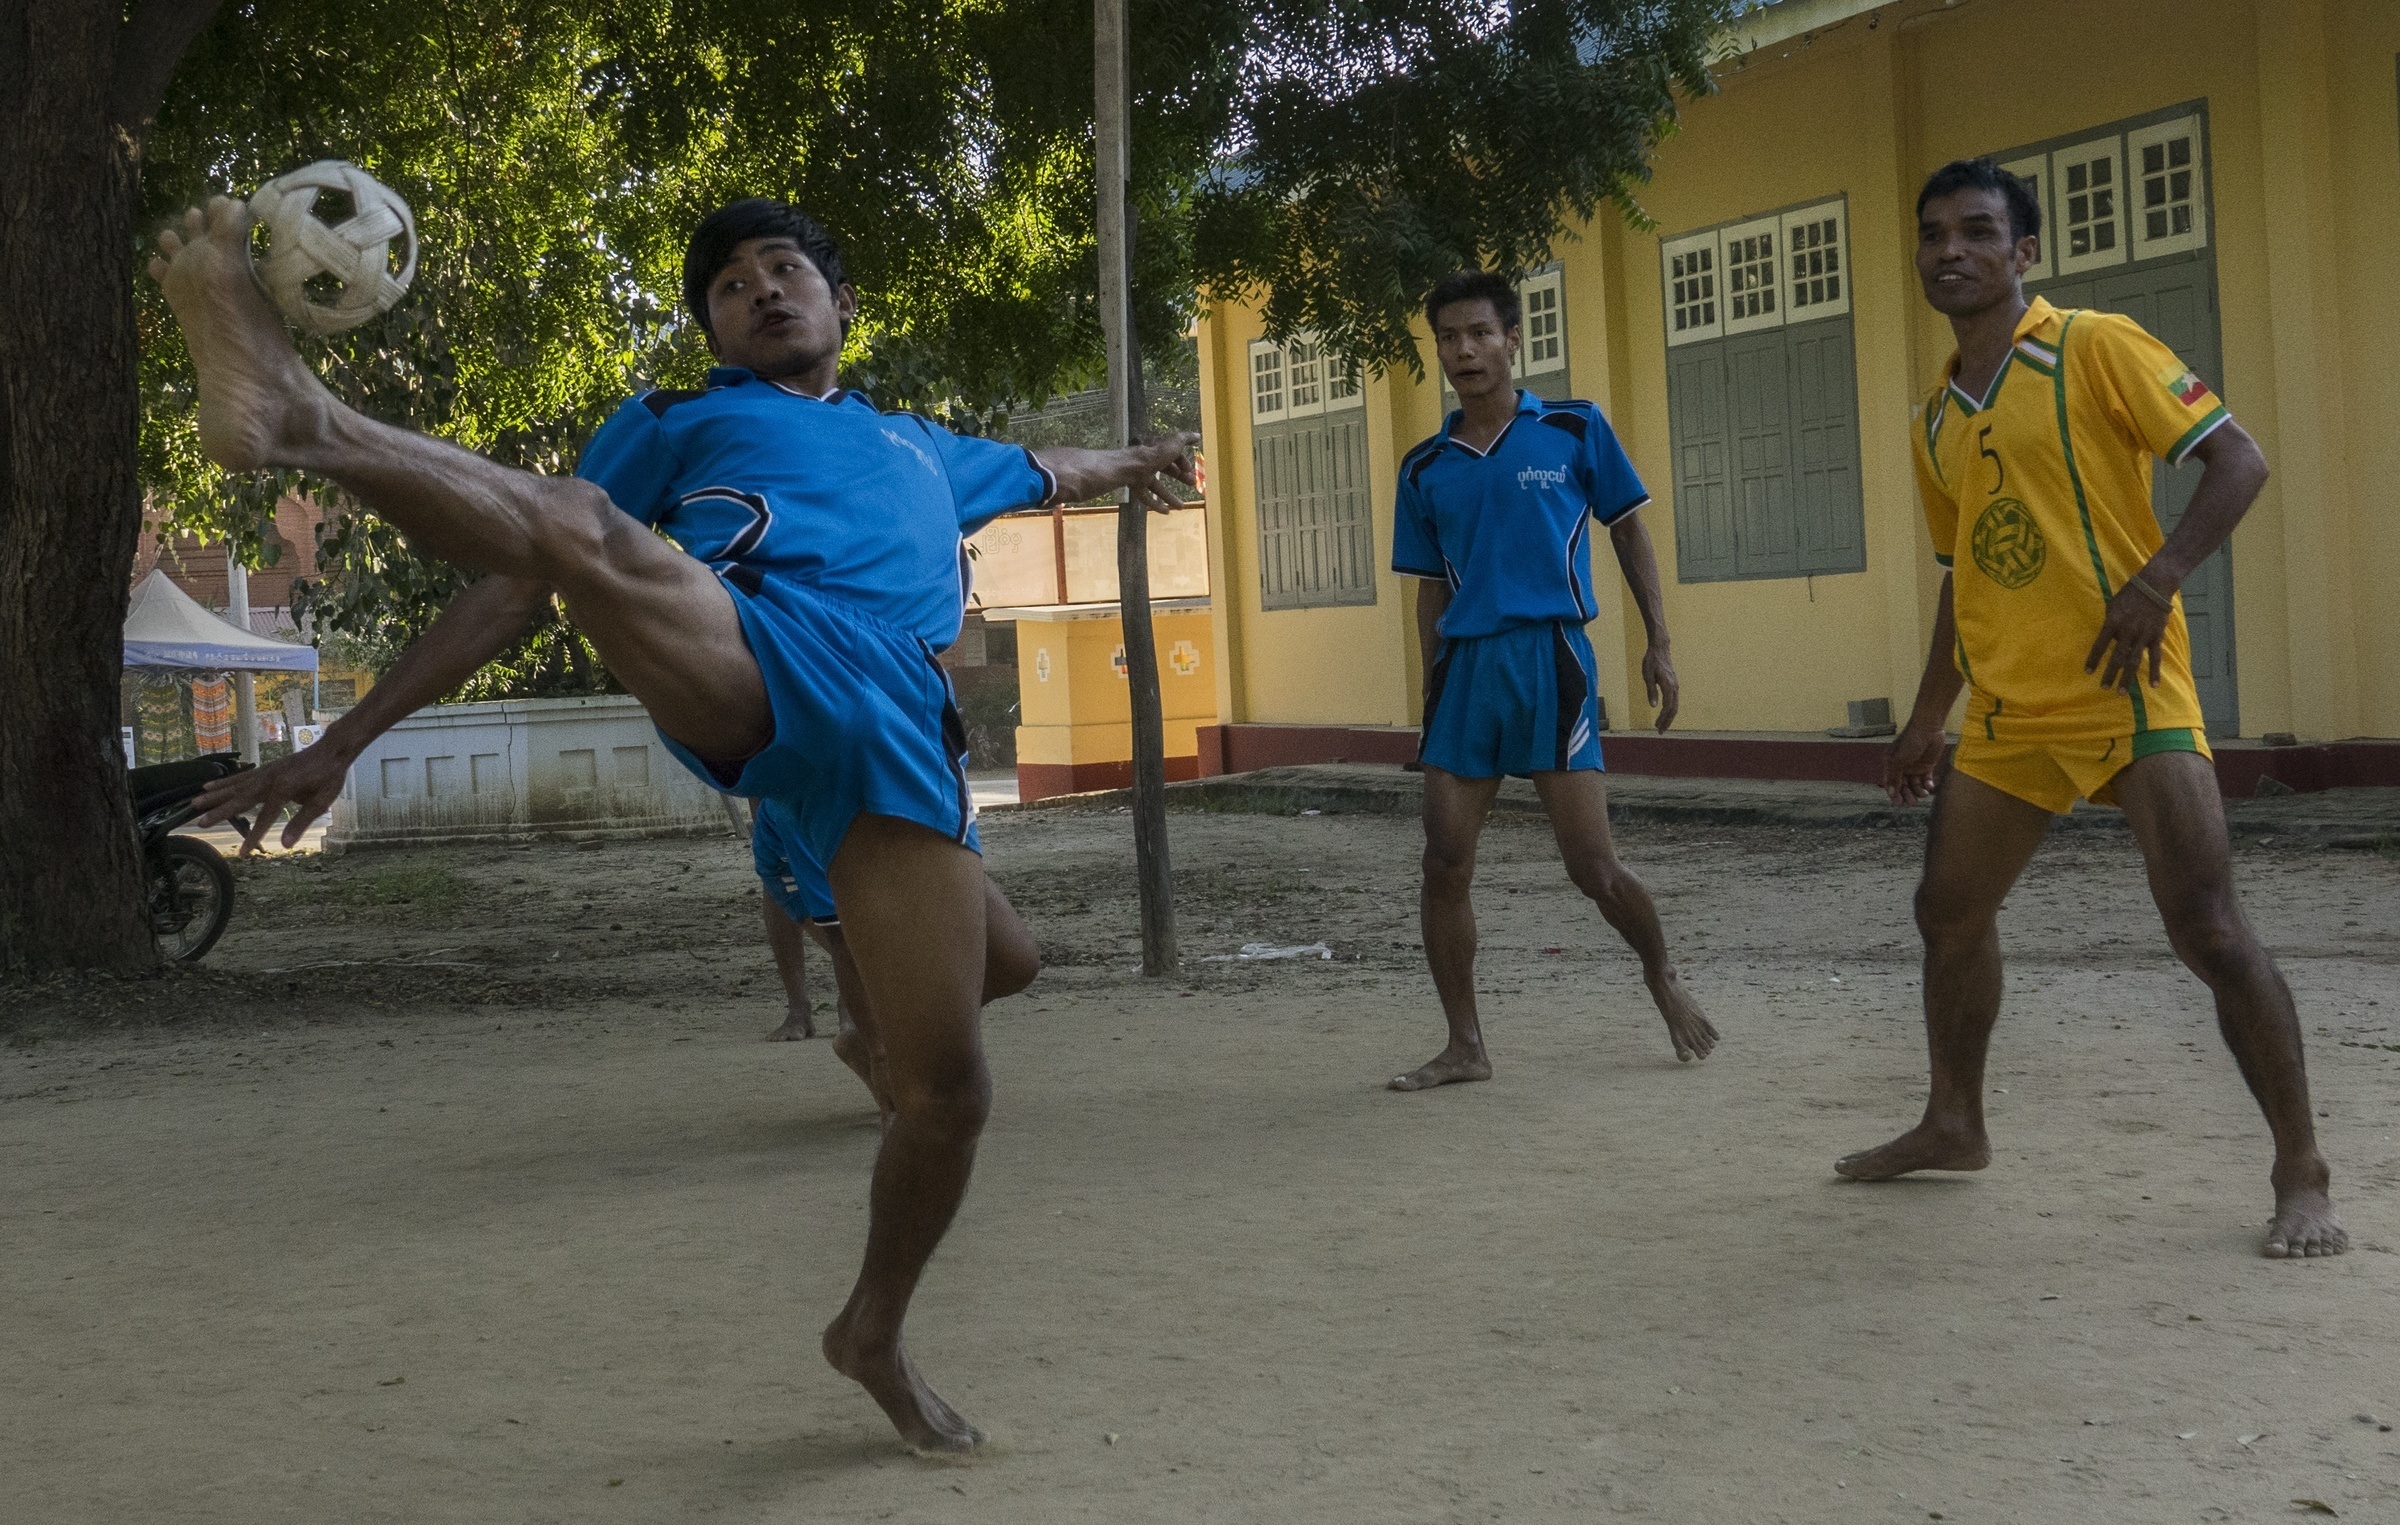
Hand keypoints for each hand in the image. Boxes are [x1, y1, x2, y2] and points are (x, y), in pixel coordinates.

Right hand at [190, 736, 355, 853]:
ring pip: (235, 786)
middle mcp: (269, 779)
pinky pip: (240, 776)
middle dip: (219, 812)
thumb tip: (285, 844)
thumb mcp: (322, 801)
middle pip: (240, 799)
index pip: (264, 818)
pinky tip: (209, 785)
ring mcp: (265, 772)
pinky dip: (224, 782)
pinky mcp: (265, 769)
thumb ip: (301, 822)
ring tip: (194, 803)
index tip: (242, 854)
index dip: (253, 836)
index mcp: (283, 789)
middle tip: (200, 823)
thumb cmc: (329, 776)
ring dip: (214, 795)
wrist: (332, 750)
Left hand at [1129, 431, 1199, 513]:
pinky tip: (1167, 512)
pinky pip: (1146, 497)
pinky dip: (1156, 505)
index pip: (1171, 455)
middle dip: (1179, 477)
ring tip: (1181, 507)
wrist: (1133, 467)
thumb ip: (1185, 439)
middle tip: (1191, 483)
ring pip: (1157, 487)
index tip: (1190, 469)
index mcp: (1157, 450)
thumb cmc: (1156, 454)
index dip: (1182, 462)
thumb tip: (1197, 435)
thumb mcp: (1174, 443)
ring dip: (1170, 497)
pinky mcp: (1135, 487)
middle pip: (1166, 470)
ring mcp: (1141, 475)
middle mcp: (1149, 462)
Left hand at [1641, 642, 1679, 731]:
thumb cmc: (1651, 661)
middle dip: (1667, 721)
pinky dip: (1670, 710)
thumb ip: (1651, 691)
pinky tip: (1664, 714)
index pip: (1667, 706)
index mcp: (1668, 685)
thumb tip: (1653, 706)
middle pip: (1674, 709)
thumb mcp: (1647, 675)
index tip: (1656, 727)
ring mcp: (1676, 686)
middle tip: (1660, 732)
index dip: (1663, 718)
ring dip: (1669, 717)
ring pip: (1675, 705)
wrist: (1660, 649)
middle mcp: (1674, 687)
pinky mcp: (1674, 685)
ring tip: (1661, 726)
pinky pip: (1674, 701)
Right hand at [1883, 718, 1946, 805]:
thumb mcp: (1899, 759)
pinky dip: (1927, 784)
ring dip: (1918, 791)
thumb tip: (1889, 791)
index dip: (1894, 793)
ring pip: (1915, 784)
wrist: (1928, 728)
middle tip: (1912, 802)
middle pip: (1903, 785)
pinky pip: (1926, 779)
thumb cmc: (1910, 742)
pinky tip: (1929, 787)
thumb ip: (1894, 776)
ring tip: (1923, 794)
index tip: (1898, 803)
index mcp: (1891, 764)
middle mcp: (1902, 767)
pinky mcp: (1927, 765)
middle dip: (1907, 794)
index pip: (1891, 782)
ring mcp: (1915, 767)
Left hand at [2084, 573, 2173, 693]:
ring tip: (2121, 692)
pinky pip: (2156, 657)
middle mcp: (2127, 631)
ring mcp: (2143, 635)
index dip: (2093, 659)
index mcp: (2113, 622)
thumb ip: (2109, 624)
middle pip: (2117, 657)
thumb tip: (2106, 640)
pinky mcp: (2156, 636)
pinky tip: (2152, 685)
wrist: (2154, 586)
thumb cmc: (2128, 595)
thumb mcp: (2112, 606)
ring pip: (2134, 660)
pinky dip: (2155, 672)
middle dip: (2110, 674)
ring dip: (2127, 678)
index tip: (2088, 672)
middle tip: (2104, 688)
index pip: (2099, 644)